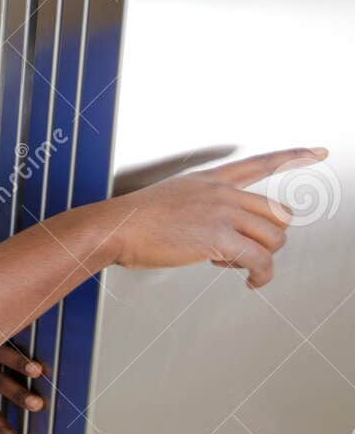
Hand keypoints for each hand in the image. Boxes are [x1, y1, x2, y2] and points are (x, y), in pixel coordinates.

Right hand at [103, 147, 326, 288]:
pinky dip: (260, 275)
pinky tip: (249, 280)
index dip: (294, 157)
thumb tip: (212, 228)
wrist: (116, 228)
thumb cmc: (134, 220)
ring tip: (240, 268)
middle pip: (278, 212)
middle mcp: (222, 193)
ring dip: (262, 259)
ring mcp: (222, 214)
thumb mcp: (171, 198)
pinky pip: (259, 260)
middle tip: (253, 251)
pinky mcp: (219, 238)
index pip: (261, 164)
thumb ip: (199, 207)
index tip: (317, 153)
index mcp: (211, 181)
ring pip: (273, 238)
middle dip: (271, 237)